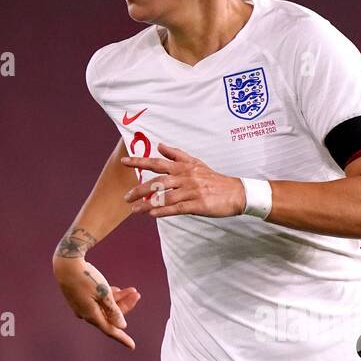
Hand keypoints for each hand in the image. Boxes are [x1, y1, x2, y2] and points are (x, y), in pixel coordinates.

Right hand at [53, 255, 139, 349]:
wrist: (66, 264)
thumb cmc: (86, 278)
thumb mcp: (104, 293)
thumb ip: (114, 311)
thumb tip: (122, 326)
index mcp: (91, 315)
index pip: (110, 330)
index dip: (122, 338)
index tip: (132, 346)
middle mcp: (86, 314)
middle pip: (110, 315)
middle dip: (125, 306)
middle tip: (137, 294)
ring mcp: (82, 306)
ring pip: (105, 307)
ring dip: (119, 299)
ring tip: (132, 290)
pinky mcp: (80, 298)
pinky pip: (98, 301)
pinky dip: (108, 297)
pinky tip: (117, 290)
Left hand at [121, 143, 244, 218]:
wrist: (236, 192)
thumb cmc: (214, 179)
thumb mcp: (196, 163)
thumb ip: (177, 155)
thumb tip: (160, 146)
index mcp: (183, 167)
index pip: (158, 162)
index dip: (140, 161)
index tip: (124, 161)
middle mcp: (185, 177)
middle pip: (158, 181)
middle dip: (139, 188)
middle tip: (126, 196)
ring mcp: (191, 191)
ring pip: (165, 197)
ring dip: (148, 204)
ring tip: (134, 210)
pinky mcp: (198, 205)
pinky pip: (177, 208)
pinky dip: (163, 211)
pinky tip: (152, 215)